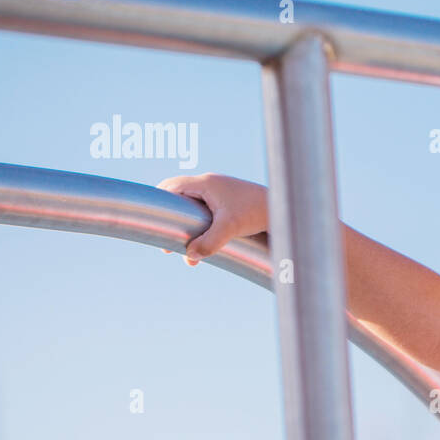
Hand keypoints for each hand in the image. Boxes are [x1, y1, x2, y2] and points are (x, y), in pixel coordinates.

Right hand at [154, 173, 268, 265]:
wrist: (284, 208)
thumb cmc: (257, 212)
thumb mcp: (231, 228)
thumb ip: (210, 242)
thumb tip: (190, 256)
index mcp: (206, 184)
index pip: (171, 186)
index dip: (160, 202)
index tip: (155, 222)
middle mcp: (211, 185)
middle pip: (180, 199)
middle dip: (173, 221)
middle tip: (168, 245)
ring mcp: (220, 193)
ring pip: (194, 208)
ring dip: (188, 227)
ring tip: (185, 251)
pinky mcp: (229, 202)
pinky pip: (206, 212)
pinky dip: (201, 226)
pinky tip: (203, 246)